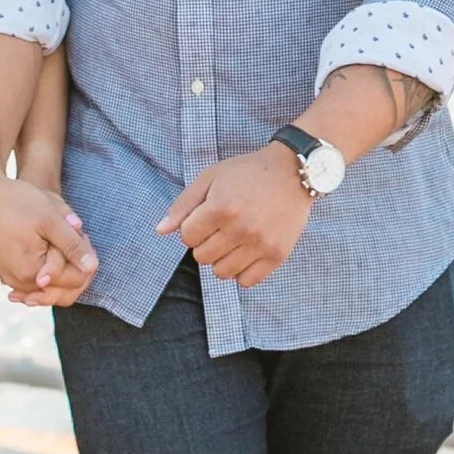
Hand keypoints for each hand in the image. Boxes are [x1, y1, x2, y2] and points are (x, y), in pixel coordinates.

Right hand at [0, 169, 97, 307]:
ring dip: (56, 258)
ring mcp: (8, 277)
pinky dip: (41, 258)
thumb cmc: (15, 202)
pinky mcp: (1, 269)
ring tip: (52, 230)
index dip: (84, 255)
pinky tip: (39, 236)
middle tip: (69, 230)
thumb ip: (73, 245)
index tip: (80, 232)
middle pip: (61, 283)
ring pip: (47, 277)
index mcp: (32, 275)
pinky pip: (31, 272)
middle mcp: (19, 283)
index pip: (75, 279)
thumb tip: (93, 267)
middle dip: (71, 260)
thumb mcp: (50, 219)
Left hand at [158, 145, 310, 288]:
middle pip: (202, 257)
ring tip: (231, 241)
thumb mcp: (211, 177)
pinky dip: (241, 272)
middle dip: (204, 244)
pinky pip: (247, 281)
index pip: (187, 237)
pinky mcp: (277, 255)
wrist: (292, 173)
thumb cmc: (247, 172)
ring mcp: (260, 244)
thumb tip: (161, 231)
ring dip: (221, 259)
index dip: (191, 228)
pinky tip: (245, 252)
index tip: (204, 218)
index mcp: (221, 208)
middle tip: (219, 228)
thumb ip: (183, 205)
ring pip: (222, 273)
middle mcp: (241, 229)